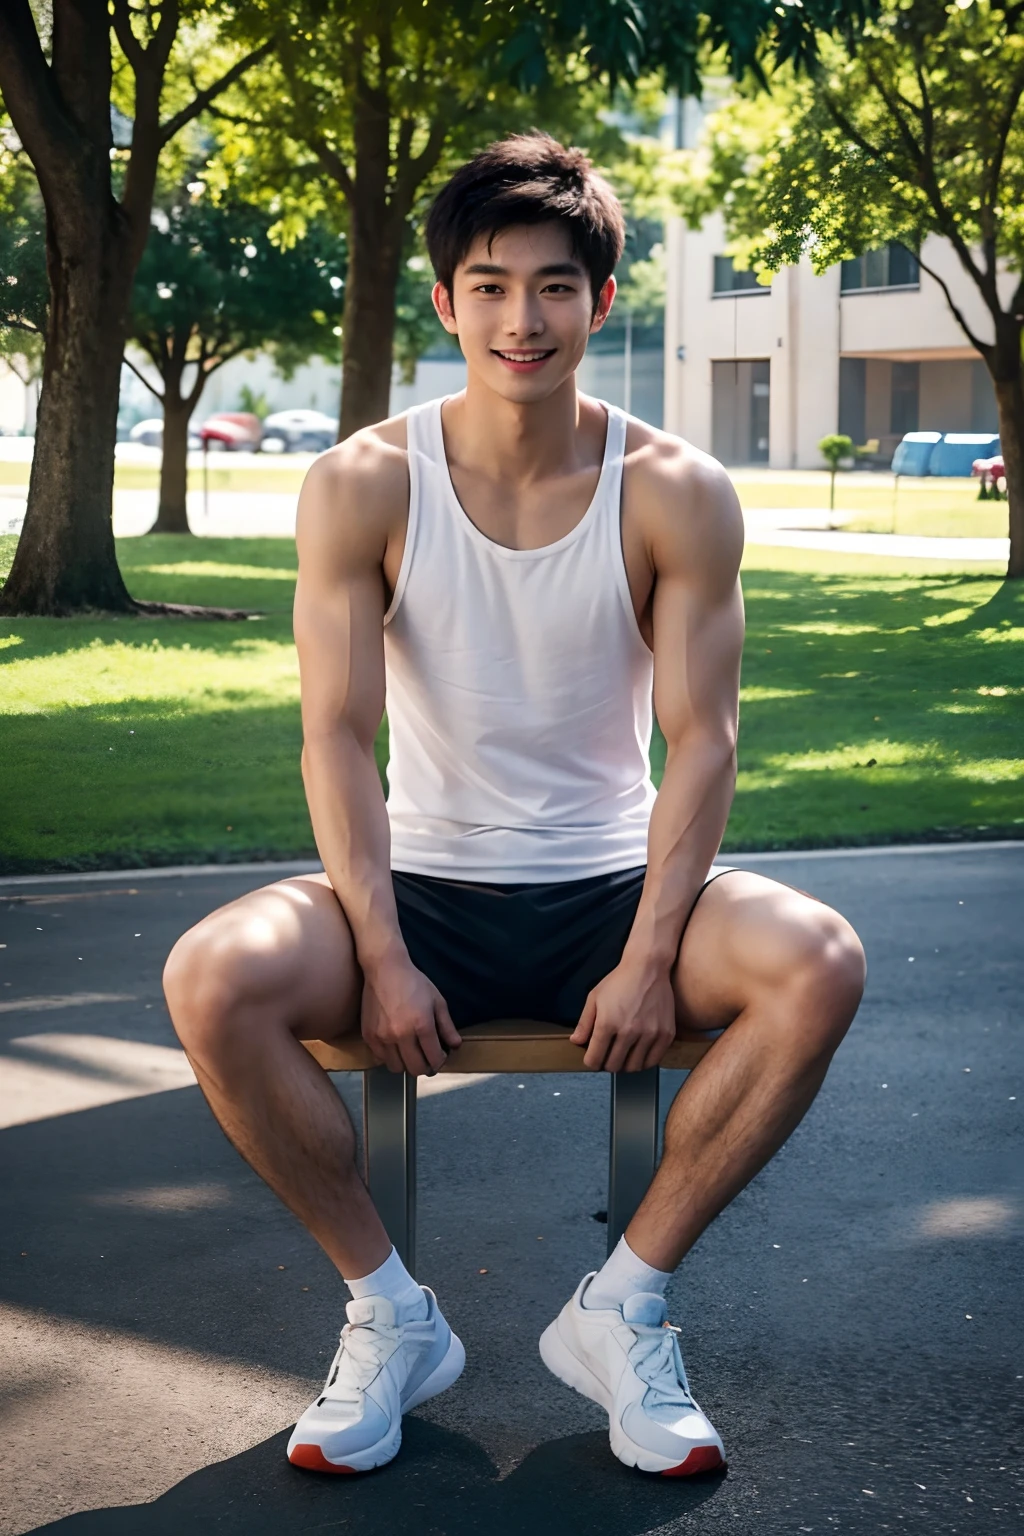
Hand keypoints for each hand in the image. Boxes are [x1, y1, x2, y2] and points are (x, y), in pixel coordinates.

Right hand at [360, 956, 461, 1075]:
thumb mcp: (437, 1001)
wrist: (384, 969)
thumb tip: (455, 1046)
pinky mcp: (369, 1035)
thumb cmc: (414, 982)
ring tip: (410, 1053)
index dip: (440, 1061)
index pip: (434, 1058)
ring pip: (396, 1067)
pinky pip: (380, 1058)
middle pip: (415, 1068)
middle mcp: (401, 1034)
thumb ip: (447, 1026)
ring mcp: (383, 1037)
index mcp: (422, 1025)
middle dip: (424, 1067)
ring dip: (405, 1064)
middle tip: (426, 1059)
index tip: (440, 1057)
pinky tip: (395, 1046)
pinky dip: (389, 1057)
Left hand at [569, 958, 676, 1072]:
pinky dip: (644, 1061)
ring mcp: (649, 1034)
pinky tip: (639, 1053)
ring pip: (633, 1067)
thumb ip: (584, 1023)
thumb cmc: (619, 981)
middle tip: (608, 1055)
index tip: (593, 1058)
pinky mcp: (666, 1034)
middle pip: (614, 1066)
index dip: (591, 1061)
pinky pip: (653, 1061)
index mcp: (607, 1024)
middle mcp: (629, 1032)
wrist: (648, 967)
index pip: (594, 1059)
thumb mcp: (594, 998)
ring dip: (625, 1065)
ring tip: (624, 1054)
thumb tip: (576, 1042)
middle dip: (607, 1064)